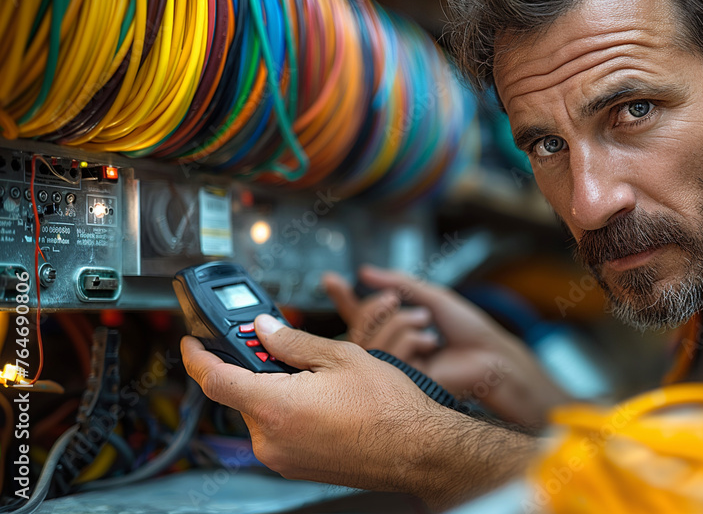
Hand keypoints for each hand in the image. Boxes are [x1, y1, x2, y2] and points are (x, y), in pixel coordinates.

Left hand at [181, 315, 534, 508]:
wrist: (417, 450)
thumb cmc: (387, 408)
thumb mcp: (340, 357)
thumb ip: (293, 343)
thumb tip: (265, 330)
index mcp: (275, 407)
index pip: (215, 378)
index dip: (197, 356)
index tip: (191, 341)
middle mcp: (270, 439)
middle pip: (240, 394)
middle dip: (255, 368)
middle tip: (281, 348)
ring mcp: (282, 458)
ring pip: (261, 413)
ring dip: (275, 391)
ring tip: (317, 379)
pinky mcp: (296, 467)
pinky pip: (278, 432)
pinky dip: (288, 411)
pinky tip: (322, 401)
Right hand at [322, 265, 570, 426]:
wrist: (490, 356)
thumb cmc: (466, 328)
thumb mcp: (431, 297)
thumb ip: (398, 283)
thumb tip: (364, 271)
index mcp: (396, 330)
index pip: (360, 315)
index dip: (343, 298)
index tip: (330, 279)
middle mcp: (390, 351)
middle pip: (360, 326)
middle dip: (374, 307)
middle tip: (395, 298)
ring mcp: (394, 370)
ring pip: (371, 341)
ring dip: (400, 322)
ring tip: (426, 323)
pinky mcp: (401, 385)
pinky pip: (389, 355)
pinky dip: (411, 340)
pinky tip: (431, 344)